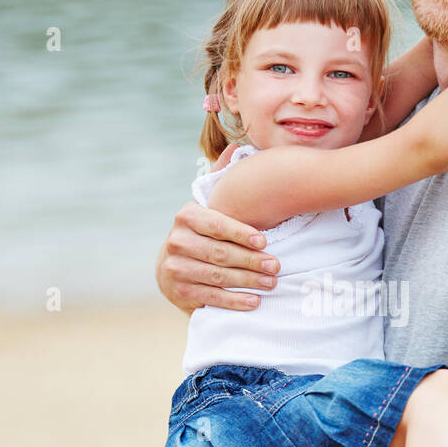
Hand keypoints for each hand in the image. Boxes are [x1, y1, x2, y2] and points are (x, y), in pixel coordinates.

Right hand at [156, 185, 279, 311]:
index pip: (216, 225)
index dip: (241, 233)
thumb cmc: (201, 233)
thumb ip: (220, 180)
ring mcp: (176, 268)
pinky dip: (234, 301)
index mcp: (186, 217)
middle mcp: (177, 242)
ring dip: (247, 281)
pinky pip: (212, 297)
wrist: (171, 267)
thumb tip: (236, 145)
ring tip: (271, 283)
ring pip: (218, 276)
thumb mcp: (207, 206)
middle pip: (220, 253)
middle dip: (251, 260)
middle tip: (276, 266)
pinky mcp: (180, 291)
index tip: (264, 241)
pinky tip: (254, 301)